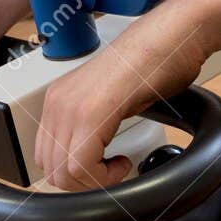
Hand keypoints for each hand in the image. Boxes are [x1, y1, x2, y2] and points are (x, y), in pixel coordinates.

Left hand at [34, 1, 209, 190]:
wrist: (173, 37)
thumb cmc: (154, 63)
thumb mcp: (110, 99)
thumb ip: (93, 125)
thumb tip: (93, 157)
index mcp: (59, 99)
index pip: (47, 156)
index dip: (75, 174)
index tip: (101, 169)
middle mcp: (58, 102)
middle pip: (52, 170)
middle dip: (84, 183)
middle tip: (111, 173)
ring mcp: (71, 107)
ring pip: (64, 174)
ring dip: (94, 181)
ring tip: (118, 166)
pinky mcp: (92, 113)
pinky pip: (82, 166)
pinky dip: (104, 177)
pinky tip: (123, 162)